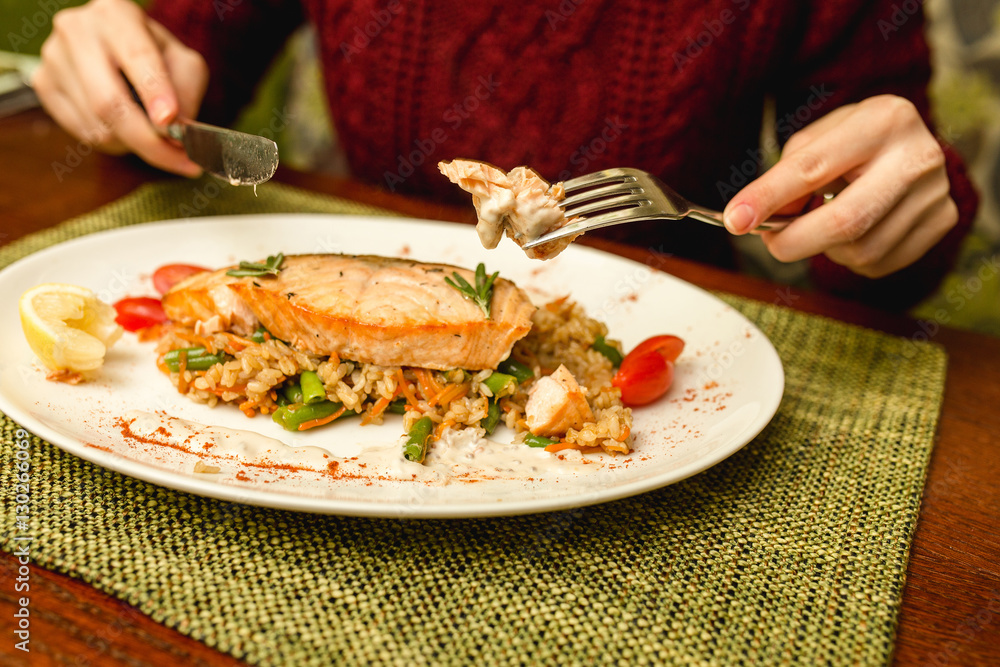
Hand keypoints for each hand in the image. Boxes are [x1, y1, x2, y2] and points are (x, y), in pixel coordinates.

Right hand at [33, 0, 208, 176]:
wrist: (115, 45)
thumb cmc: (153, 54)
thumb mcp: (183, 63)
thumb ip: (186, 92)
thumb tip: (177, 128)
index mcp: (117, 15)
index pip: (137, 56)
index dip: (154, 92)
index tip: (170, 121)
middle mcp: (78, 30)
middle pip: (109, 102)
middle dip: (147, 140)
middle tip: (178, 160)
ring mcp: (55, 58)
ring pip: (98, 125)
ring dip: (134, 144)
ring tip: (151, 134)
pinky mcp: (45, 84)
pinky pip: (84, 132)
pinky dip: (113, 142)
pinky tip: (125, 128)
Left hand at [723, 95, 958, 278]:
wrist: (913, 145)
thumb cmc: (853, 143)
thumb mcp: (817, 140)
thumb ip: (785, 175)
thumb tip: (759, 220)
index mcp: (883, 121)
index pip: (813, 167)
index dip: (768, 197)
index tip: (735, 220)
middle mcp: (917, 156)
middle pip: (844, 222)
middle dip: (793, 240)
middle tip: (769, 240)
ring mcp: (936, 193)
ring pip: (859, 250)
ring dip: (824, 247)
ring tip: (822, 221)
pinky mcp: (943, 222)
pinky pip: (878, 263)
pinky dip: (850, 256)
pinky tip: (853, 231)